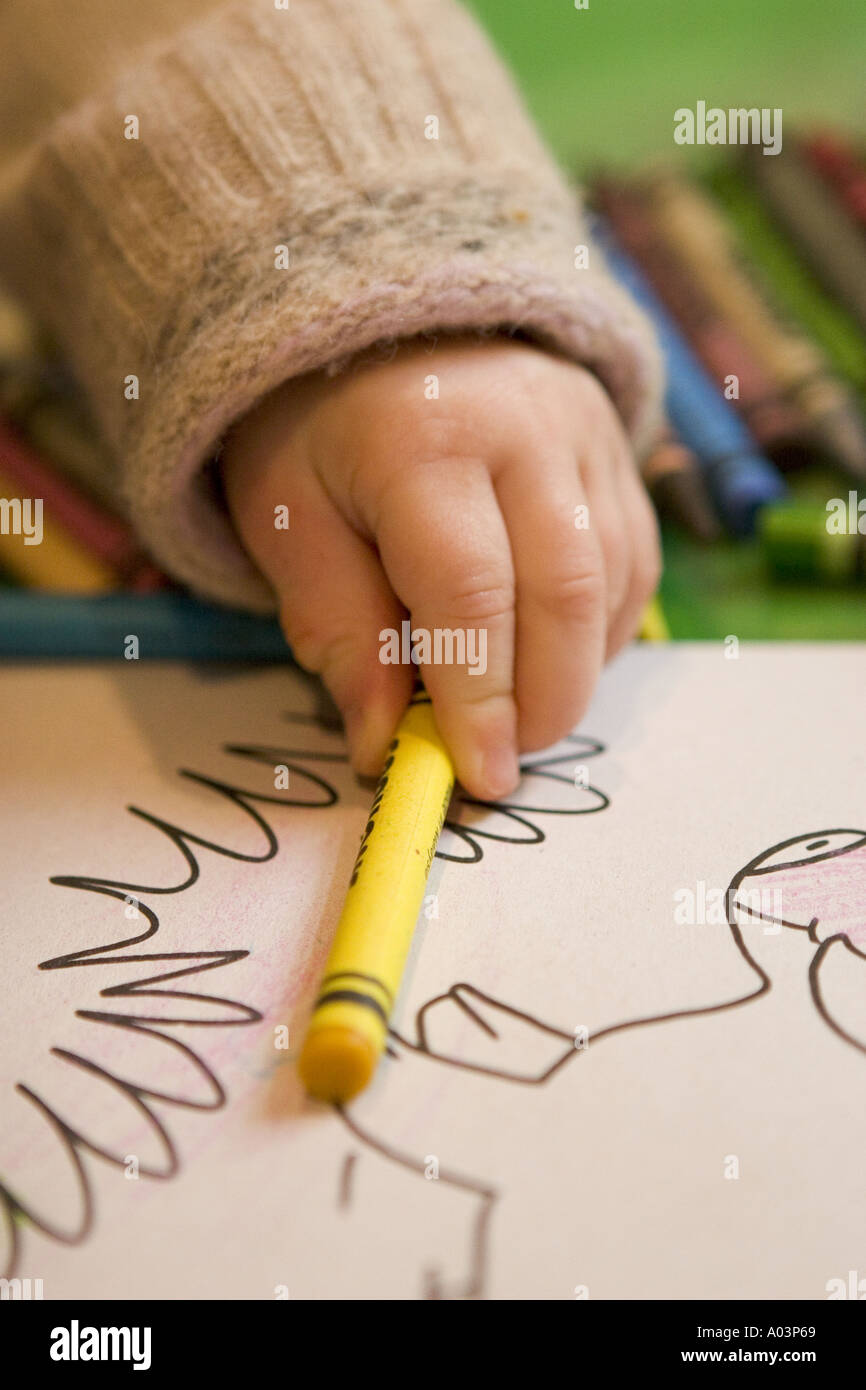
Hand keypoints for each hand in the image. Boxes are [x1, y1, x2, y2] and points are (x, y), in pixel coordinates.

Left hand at [221, 335, 660, 799]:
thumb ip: (335, 628)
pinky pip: (632, 561)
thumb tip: (381, 744)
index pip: (469, 589)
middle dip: (541, 700)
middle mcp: (523, 426)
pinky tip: (552, 657)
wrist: (388, 320)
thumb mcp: (289, 521)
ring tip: (519, 712)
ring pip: (611, 582)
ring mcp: (585, 433)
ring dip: (574, 672)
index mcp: (421, 439)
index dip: (479, 697)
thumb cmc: (319, 431)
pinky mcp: (618, 452)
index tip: (478, 776)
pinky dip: (598, 631)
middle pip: (563, 590)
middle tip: (503, 762)